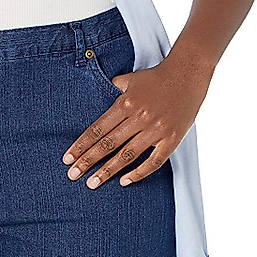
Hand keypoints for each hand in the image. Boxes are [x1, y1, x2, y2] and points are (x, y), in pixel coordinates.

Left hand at [62, 52, 213, 187]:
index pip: (97, 129)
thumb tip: (103, 91)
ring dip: (107, 171)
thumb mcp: (131, 79)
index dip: (81, 145)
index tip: (68, 158)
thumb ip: (114, 87)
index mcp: (126, 104)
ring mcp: (155, 130)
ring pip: (126, 155)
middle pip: (108, 144)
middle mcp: (139, 118)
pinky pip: (153, 161)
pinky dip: (138, 173)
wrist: (189, 73)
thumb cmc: (158, 77)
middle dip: (87, 161)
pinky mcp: (171, 139)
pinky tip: (124, 181)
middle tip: (72, 175)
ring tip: (92, 183)